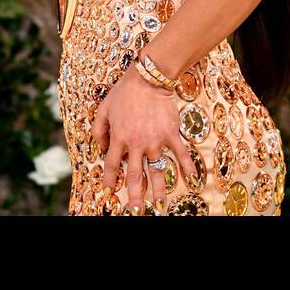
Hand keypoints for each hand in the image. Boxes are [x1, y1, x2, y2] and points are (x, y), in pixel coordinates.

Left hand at [91, 67, 194, 213]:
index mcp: (119, 138)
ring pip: (157, 170)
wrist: (149, 78)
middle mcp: (137, 143)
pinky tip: (192, 179)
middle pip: (135, 176)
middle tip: (136, 211)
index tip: (110, 190)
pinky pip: (180, 153)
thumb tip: (101, 147)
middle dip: (135, 196)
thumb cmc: (124, 92)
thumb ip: (98, 129)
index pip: (113, 165)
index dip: (110, 179)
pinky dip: (186, 167)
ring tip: (159, 204)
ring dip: (158, 189)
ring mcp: (155, 140)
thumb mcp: (104, 108)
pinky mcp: (171, 134)